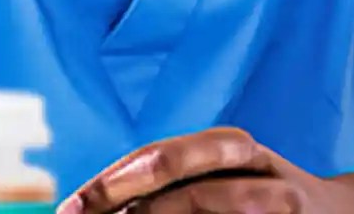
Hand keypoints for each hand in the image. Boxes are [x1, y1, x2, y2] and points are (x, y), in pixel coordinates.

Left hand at [58, 127, 353, 213]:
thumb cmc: (263, 199)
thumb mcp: (220, 179)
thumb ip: (168, 189)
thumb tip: (94, 208)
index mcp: (231, 147)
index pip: (159, 158)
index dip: (110, 183)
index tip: (69, 208)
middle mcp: (260, 167)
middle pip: (187, 180)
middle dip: (128, 199)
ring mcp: (283, 202)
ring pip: (214, 202)